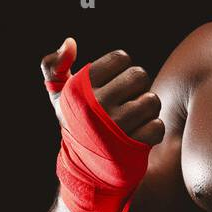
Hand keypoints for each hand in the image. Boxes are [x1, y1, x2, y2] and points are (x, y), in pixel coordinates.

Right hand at [40, 38, 165, 145]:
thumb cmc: (77, 123)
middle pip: (139, 76)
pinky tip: (138, 135)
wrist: (84, 169)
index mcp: (81, 88)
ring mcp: (115, 127)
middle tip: (127, 100)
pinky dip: (152, 131)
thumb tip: (69, 42)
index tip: (114, 84)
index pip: (120, 58)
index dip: (122, 69)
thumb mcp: (60, 97)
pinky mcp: (131, 147)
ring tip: (134, 117)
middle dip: (137, 87)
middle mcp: (97, 105)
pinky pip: (157, 126)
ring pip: (152, 101)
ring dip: (147, 109)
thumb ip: (54, 66)